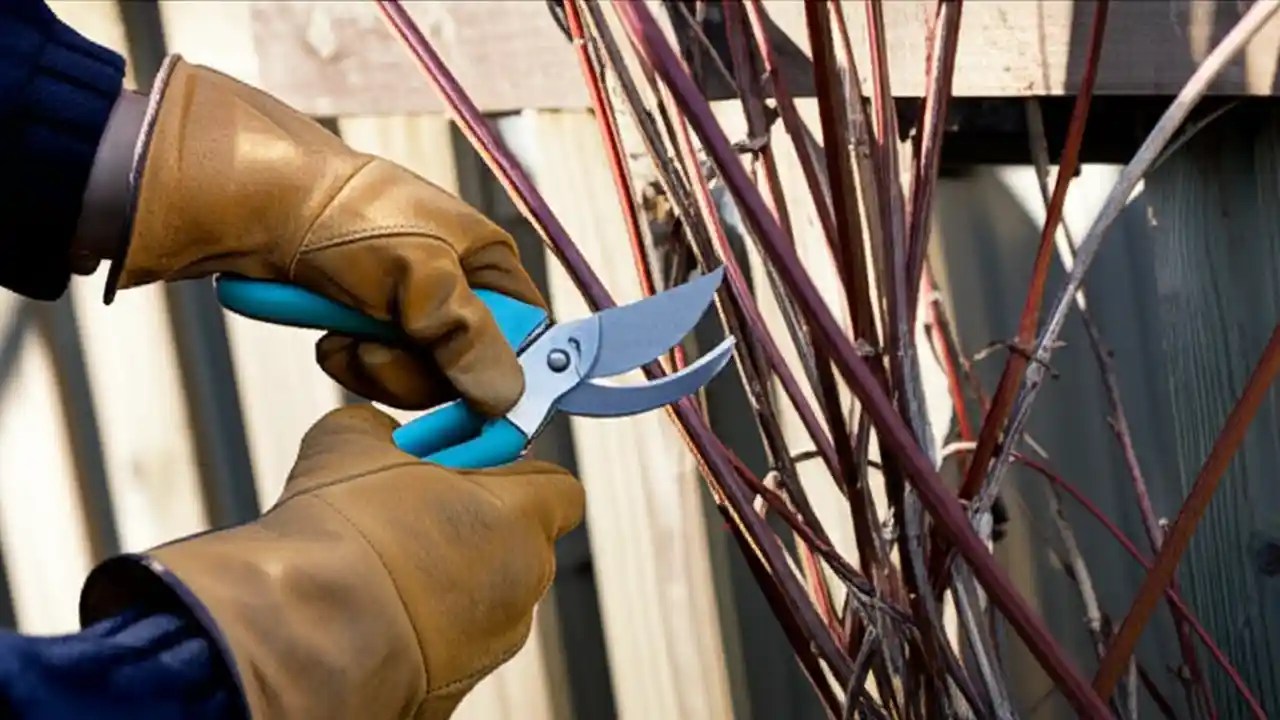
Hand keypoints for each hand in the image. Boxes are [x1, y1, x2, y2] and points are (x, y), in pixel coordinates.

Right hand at [80, 404, 584, 719]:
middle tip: (411, 509)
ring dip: (441, 581)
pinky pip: (442, 648)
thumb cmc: (342, 543)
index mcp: (521, 516)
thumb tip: (377, 433)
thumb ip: (385, 430)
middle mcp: (522, 587)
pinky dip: (413, 631)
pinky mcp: (450, 694)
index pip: (559, 485)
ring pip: (479, 600)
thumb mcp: (351, 439)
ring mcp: (490, 647)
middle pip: (516, 543)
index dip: (510, 469)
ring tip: (375, 567)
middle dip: (470, 524)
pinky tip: (364, 614)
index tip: (469, 460)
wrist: (303, 636)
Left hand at [99, 55, 541, 415]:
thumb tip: (508, 396)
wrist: (257, 202)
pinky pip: (373, 371)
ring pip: (415, 379)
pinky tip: (330, 331)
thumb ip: (469, 337)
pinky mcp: (367, 323)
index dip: (504, 374)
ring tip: (349, 329)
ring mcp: (409, 308)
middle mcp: (456, 287)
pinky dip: (349, 360)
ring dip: (377, 366)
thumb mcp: (422, 275)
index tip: (479, 409)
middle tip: (384, 344)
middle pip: (466, 371)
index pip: (526, 337)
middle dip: (419, 370)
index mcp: (488, 262)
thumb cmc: (346, 216)